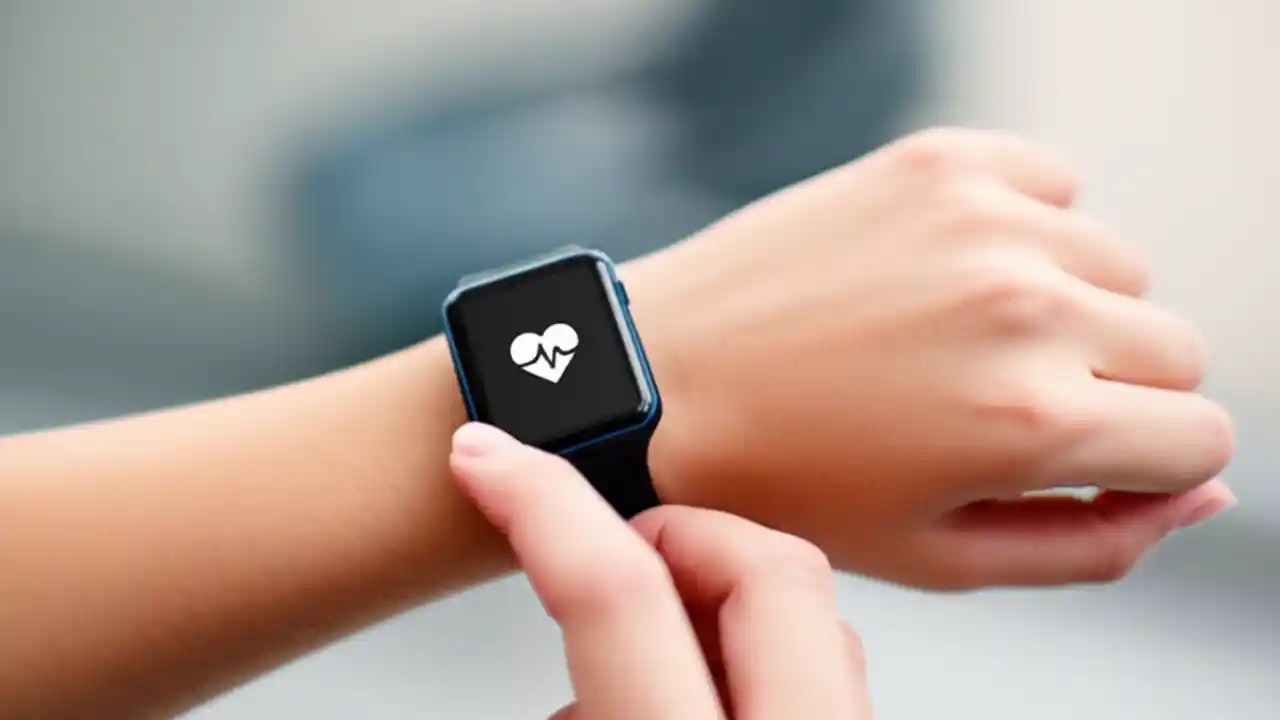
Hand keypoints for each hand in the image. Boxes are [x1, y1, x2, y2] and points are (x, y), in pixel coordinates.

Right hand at [450, 423, 870, 719]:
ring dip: (719, 604)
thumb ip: (567, 719)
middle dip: (675, 532)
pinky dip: (755, 665)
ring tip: (644, 656)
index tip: (491, 457)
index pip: (620, 596)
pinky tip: (701, 699)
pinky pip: (829, 682)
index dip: (542, 506)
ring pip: (818, 619)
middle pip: (769, 568)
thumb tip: (565, 701)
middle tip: (606, 550)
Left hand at [624, 128, 1236, 588]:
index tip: (1078, 459)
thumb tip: (1203, 491)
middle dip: (1109, 391)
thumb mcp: (939, 557)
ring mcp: (982, 221)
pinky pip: (1056, 184)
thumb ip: (1094, 543)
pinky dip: (1026, 228)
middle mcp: (1023, 309)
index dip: (1143, 463)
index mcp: (1029, 424)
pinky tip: (947, 270)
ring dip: (1066, 310)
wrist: (660, 381)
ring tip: (957, 340)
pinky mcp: (940, 162)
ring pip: (1118, 269)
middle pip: (1174, 350)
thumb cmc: (786, 485)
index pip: (1200, 437)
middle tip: (998, 404)